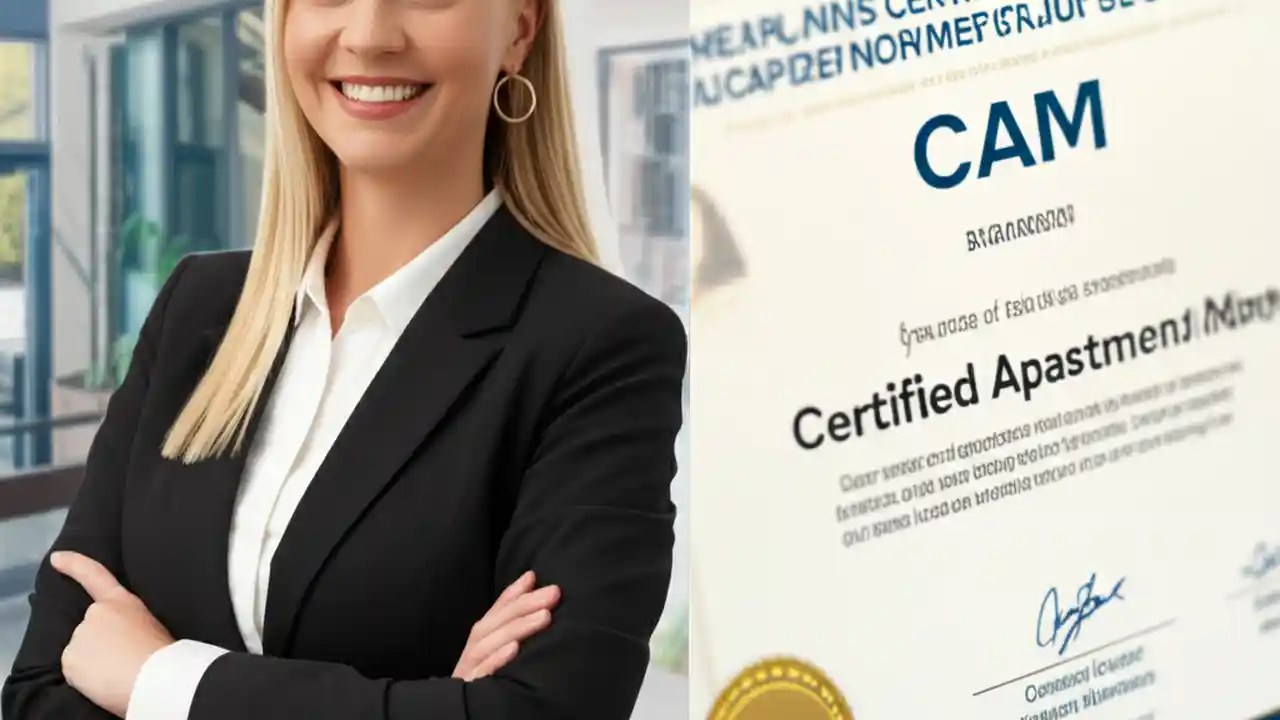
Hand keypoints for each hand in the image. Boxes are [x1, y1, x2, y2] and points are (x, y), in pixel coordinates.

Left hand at [50, 551, 174, 717]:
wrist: (155, 676)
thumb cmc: (162, 654)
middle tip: (121, 661)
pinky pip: (76, 671)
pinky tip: (105, 683)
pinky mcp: (70, 659)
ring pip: (81, 653)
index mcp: (122, 602)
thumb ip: (128, 626)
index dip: (74, 565)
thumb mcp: (151, 627)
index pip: (95, 576)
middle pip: (89, 629)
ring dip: (93, 663)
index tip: (57, 559)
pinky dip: (86, 679)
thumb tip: (116, 642)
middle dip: (98, 644)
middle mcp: (95, 613)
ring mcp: (80, 635)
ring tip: (117, 674)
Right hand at [453, 571, 559, 680]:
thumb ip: (509, 628)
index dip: (512, 594)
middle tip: (553, 593)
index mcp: (477, 645)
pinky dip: (497, 661)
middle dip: (523, 605)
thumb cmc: (484, 683)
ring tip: (545, 616)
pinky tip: (515, 649)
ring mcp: (467, 673)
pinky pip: (482, 676)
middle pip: (492, 625)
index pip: (493, 614)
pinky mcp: (468, 691)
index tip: (533, 576)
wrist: (461, 716)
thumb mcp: (495, 655)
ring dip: (517, 628)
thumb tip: (531, 589)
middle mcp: (470, 655)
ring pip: (487, 645)